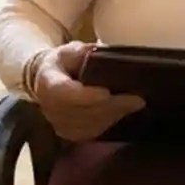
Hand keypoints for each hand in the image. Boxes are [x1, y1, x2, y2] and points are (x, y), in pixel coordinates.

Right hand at [31, 42, 145, 140]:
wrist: (47, 82)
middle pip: (83, 112)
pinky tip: (123, 111)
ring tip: (134, 103)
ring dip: (114, 115)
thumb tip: (105, 53)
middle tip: (137, 99)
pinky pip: (92, 132)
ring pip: (90, 125)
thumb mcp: (70, 51)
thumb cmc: (62, 63)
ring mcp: (58, 124)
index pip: (65, 93)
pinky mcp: (69, 134)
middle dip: (111, 106)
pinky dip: (110, 122)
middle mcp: (49, 108)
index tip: (107, 93)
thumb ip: (84, 52)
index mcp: (48, 83)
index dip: (86, 96)